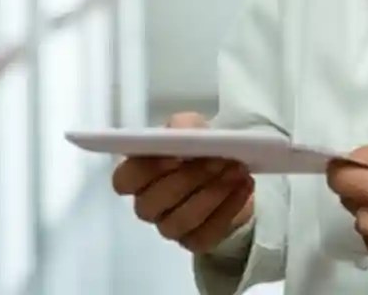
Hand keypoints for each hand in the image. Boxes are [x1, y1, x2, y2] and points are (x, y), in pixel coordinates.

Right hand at [111, 112, 254, 252]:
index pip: (124, 180)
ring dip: (213, 193)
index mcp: (138, 174)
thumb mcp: (192, 127)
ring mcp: (169, 226)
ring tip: (237, 171)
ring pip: (182, 219)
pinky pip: (206, 234)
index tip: (175, 157)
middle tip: (220, 160)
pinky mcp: (194, 241)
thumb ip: (183, 126)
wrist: (230, 172)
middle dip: (189, 179)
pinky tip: (243, 187)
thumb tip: (182, 134)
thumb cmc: (199, 148)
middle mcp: (148, 204)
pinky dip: (228, 209)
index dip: (146, 171)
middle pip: (153, 202)